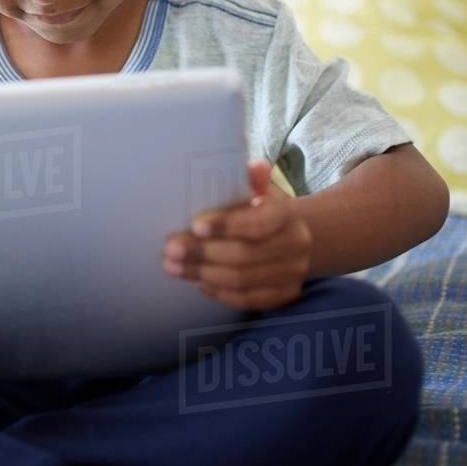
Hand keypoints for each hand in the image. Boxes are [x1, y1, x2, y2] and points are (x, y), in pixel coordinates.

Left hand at [161, 159, 312, 310]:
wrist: (293, 236)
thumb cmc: (264, 208)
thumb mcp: (260, 188)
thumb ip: (252, 177)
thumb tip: (253, 165)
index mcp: (287, 215)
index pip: (257, 223)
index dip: (226, 225)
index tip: (195, 225)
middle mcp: (295, 245)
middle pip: (244, 255)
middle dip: (202, 253)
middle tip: (171, 248)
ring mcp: (292, 274)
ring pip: (242, 280)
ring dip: (203, 274)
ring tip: (173, 266)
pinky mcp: (284, 295)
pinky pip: (247, 300)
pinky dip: (219, 292)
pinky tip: (198, 281)